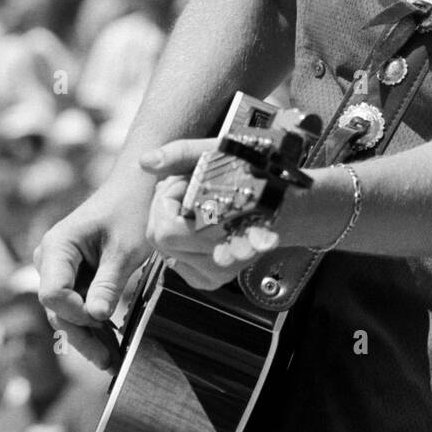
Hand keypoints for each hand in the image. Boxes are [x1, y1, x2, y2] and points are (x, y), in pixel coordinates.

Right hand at [34, 181, 152, 369]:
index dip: (76, 312)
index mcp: (57, 246)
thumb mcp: (126, 248)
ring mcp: (60, 268)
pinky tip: (112, 345)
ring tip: (112, 362)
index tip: (105, 318)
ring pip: (67, 312)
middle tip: (109, 362)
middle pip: (57, 309)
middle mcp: (50, 259)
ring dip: (89, 336)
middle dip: (82, 336)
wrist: (137, 187)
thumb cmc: (132, 209)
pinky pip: (79, 304)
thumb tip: (97, 318)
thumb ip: (109, 283)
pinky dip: (95, 323)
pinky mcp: (74, 275)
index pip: (53, 294)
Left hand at [143, 138, 279, 291]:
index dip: (169, 198)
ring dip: (172, 223)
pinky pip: (173, 261)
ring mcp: (216, 273)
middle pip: (159, 238)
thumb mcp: (219, 151)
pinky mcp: (209, 280)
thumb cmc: (254, 174)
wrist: (285, 204)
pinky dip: (178, 239)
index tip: (187, 181)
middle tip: (189, 189)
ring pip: (163, 250)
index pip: (166, 229)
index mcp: (225, 227)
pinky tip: (195, 223)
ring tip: (195, 205)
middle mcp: (222, 259)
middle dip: (167, 208)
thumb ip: (180, 153)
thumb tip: (146, 163)